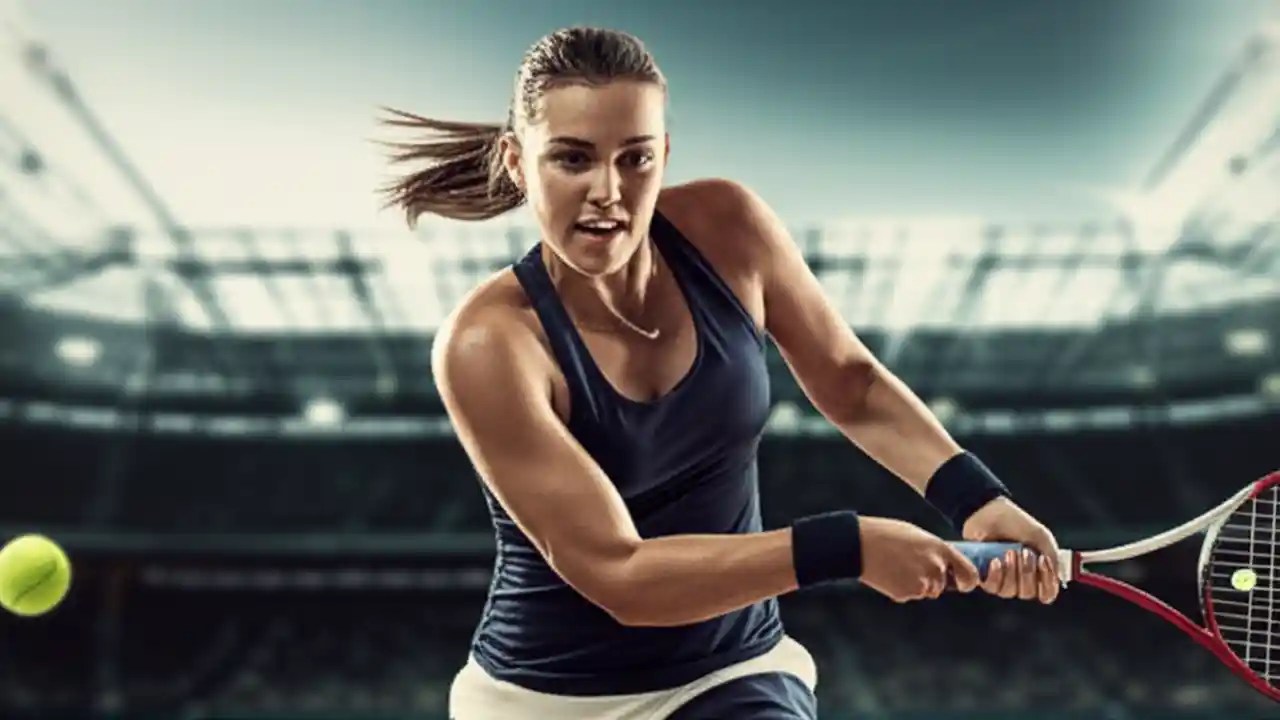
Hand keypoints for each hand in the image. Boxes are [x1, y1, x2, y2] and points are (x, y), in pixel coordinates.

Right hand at [859, 516, 980, 602]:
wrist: (859, 544)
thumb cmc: (887, 534)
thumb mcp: (918, 535)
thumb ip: (936, 551)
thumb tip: (946, 564)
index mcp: (940, 550)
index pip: (969, 574)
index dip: (967, 581)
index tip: (962, 583)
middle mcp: (935, 568)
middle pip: (941, 584)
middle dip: (930, 579)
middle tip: (909, 564)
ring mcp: (921, 583)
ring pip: (926, 591)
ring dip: (916, 584)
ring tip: (897, 567)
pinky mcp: (906, 594)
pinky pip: (910, 595)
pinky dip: (901, 588)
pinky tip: (889, 574)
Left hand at [962, 497, 1060, 603]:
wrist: (990, 511)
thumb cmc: (1016, 523)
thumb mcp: (1041, 536)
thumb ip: (1054, 557)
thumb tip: (1057, 577)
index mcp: (1037, 572)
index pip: (1046, 593)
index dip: (1047, 583)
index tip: (1042, 561)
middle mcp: (1019, 579)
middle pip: (1027, 593)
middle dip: (1026, 572)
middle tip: (1023, 552)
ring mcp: (1001, 578)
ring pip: (1009, 591)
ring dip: (1010, 571)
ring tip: (1008, 551)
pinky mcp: (983, 575)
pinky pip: (990, 587)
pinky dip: (995, 575)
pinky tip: (995, 561)